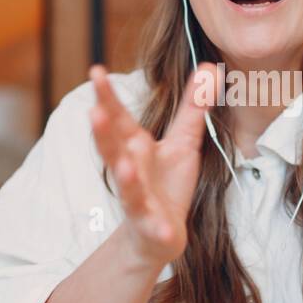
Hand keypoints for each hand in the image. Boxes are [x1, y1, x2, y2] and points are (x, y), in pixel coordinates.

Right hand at [88, 63, 215, 266]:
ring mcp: (138, 198)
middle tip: (93, 111)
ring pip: (127, 185)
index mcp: (135, 146)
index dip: (107, 96)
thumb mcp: (183, 141)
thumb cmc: (167, 184)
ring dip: (124, 176)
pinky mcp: (152, 224)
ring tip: (124, 165)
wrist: (158, 235)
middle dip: (103, 132)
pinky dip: (156, 225)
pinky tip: (161, 226)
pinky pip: (153, 224)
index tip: (95, 70)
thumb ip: (193, 106)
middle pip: (113, 148)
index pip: (118, 117)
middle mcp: (130, 169)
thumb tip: (209, 67)